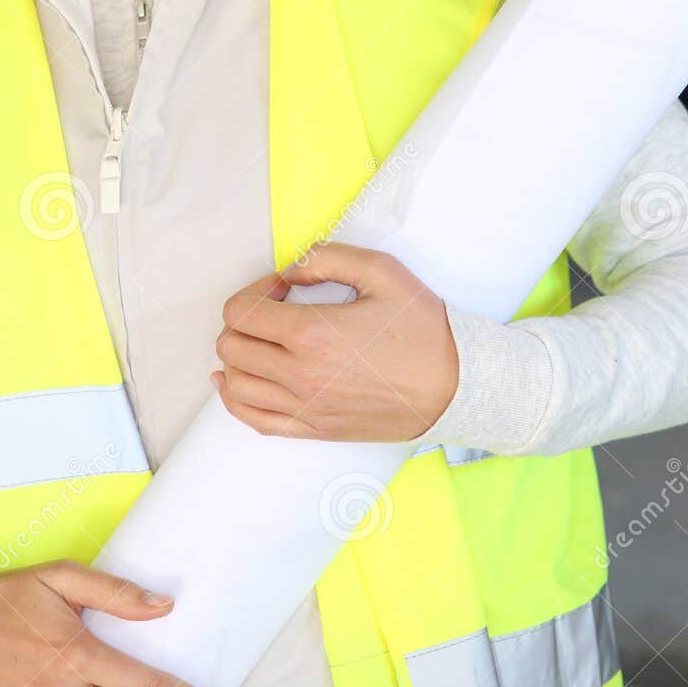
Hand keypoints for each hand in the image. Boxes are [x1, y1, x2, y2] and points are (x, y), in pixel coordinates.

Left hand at [210, 241, 458, 442]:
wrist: (456, 386)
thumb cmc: (423, 329)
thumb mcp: (381, 272)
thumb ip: (327, 258)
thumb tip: (292, 269)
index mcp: (311, 334)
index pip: (241, 312)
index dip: (254, 291)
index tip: (282, 288)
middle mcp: (300, 375)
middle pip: (232, 346)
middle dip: (244, 320)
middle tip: (275, 310)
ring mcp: (305, 407)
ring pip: (236, 385)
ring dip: (238, 357)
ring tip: (262, 341)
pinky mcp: (315, 428)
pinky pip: (255, 420)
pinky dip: (236, 399)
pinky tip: (234, 382)